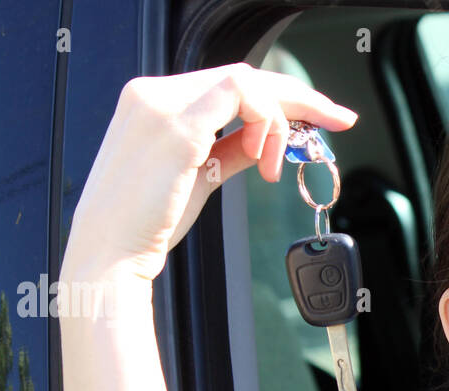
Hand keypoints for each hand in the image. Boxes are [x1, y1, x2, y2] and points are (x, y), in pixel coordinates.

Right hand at [64, 63, 357, 280]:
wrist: (110, 257)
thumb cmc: (144, 226)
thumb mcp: (198, 178)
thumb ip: (230, 151)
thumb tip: (266, 143)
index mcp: (152, 103)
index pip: (227, 86)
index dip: (279, 99)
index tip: (319, 119)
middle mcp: (152, 94)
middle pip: (243, 77)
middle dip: (300, 98)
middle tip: (338, 119)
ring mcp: (160, 104)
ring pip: (246, 81)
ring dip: (278, 120)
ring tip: (275, 165)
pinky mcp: (175, 126)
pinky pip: (239, 95)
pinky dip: (266, 122)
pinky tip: (266, 158)